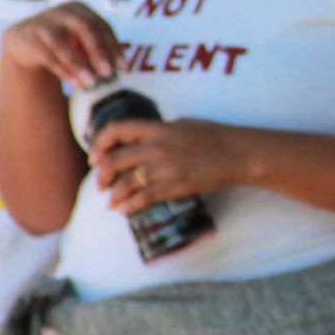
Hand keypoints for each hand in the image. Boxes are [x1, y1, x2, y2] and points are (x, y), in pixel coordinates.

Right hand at [1, 1, 121, 89]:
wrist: (24, 42)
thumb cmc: (63, 42)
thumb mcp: (80, 42)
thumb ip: (98, 51)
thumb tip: (121, 69)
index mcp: (80, 9)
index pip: (101, 26)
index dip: (114, 47)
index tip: (124, 67)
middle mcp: (63, 11)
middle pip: (84, 28)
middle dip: (98, 51)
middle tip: (109, 73)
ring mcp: (43, 22)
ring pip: (62, 42)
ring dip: (78, 64)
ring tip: (91, 82)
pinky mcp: (27, 37)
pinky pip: (47, 54)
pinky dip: (62, 70)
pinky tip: (74, 83)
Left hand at [90, 117, 243, 214]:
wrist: (238, 154)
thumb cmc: (214, 136)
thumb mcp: (183, 124)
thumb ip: (159, 130)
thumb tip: (142, 137)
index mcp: (158, 128)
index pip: (116, 130)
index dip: (100, 143)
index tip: (96, 155)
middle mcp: (157, 148)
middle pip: (115, 161)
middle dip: (102, 175)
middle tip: (101, 184)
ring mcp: (166, 169)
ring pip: (125, 184)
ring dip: (113, 195)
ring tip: (111, 202)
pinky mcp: (175, 187)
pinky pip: (143, 199)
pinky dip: (129, 206)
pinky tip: (124, 209)